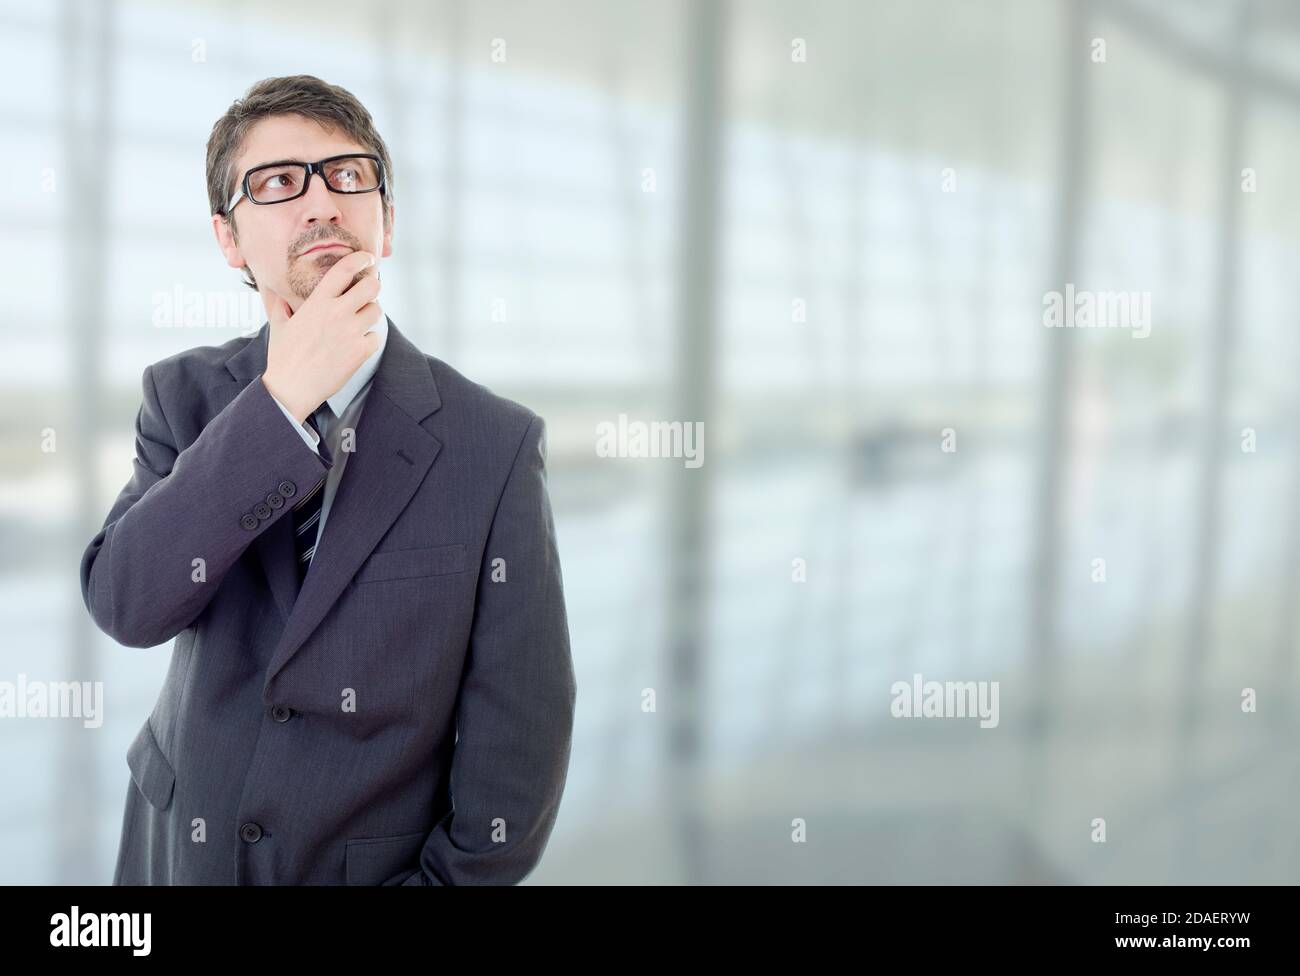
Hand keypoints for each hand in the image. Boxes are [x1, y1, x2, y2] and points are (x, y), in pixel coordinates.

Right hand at [260, 249, 382, 422]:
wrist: (291, 388)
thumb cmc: (283, 357)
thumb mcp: (278, 326)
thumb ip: (279, 306)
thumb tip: (275, 295)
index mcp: (317, 302)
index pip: (344, 269)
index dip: (360, 259)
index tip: (368, 259)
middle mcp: (337, 313)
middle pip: (371, 286)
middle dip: (372, 287)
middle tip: (366, 294)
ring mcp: (351, 332)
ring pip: (376, 310)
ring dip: (370, 313)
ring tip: (359, 321)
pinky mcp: (360, 352)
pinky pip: (376, 336)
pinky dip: (369, 340)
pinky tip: (356, 345)